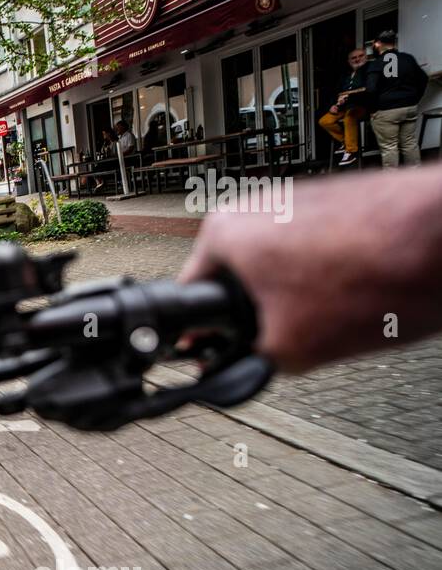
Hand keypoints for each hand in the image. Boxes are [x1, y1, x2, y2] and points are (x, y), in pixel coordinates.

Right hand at [179, 167, 441, 372]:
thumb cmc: (380, 274)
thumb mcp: (291, 349)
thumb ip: (248, 363)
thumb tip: (241, 371)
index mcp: (222, 232)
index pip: (189, 298)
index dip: (203, 338)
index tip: (212, 354)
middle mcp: (253, 205)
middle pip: (237, 283)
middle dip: (261, 316)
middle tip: (290, 339)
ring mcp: (297, 198)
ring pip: (280, 269)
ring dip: (300, 297)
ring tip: (336, 312)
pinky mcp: (336, 201)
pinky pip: (316, 252)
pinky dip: (333, 277)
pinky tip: (359, 293)